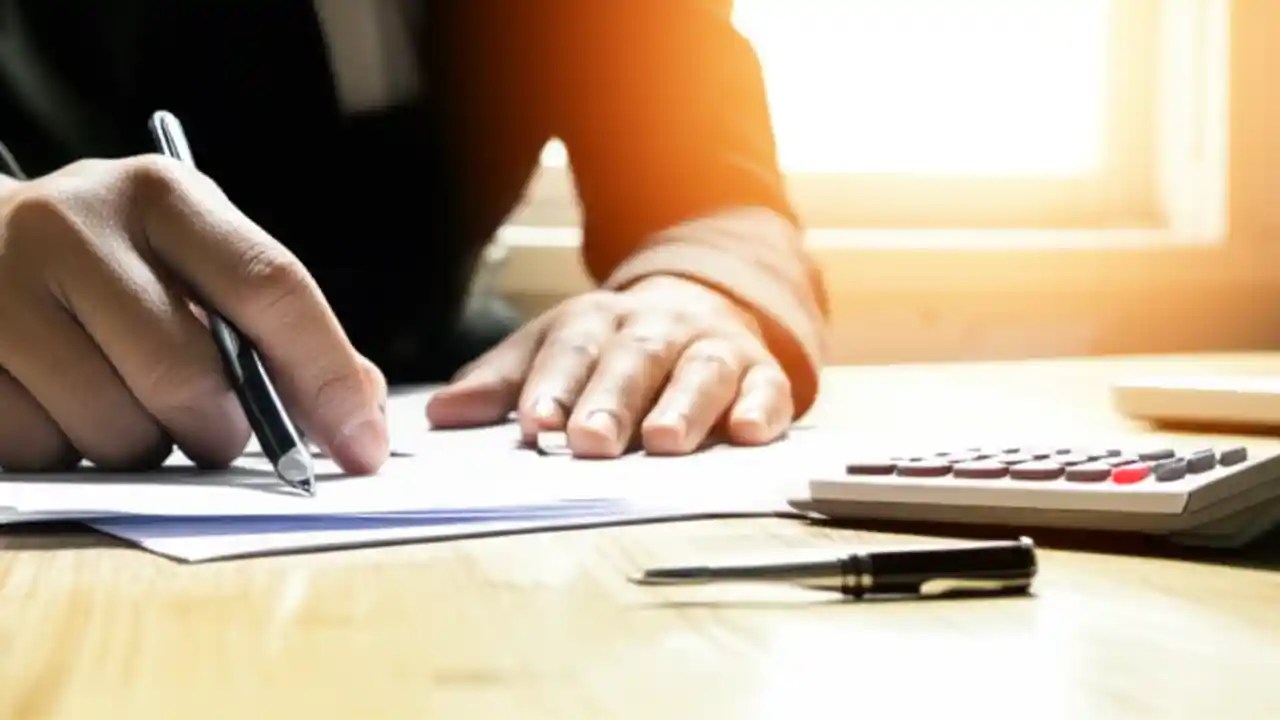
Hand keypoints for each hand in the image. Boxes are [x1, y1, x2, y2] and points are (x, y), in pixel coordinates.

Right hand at [0, 157, 387, 472]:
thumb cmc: (111, 264)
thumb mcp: (193, 260)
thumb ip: (278, 328)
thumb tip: (362, 410)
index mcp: (162, 194)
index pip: (271, 286)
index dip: (327, 376)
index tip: (363, 448)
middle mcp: (73, 226)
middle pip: (190, 377)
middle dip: (220, 429)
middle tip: (211, 428)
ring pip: (115, 429)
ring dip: (140, 446)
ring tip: (120, 400)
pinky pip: (39, 450)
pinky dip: (65, 451)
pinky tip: (55, 402)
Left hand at [426, 275, 792, 456]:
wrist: (699, 303)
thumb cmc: (613, 345)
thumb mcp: (554, 348)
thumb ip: (502, 383)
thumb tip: (440, 414)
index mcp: (596, 324)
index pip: (570, 350)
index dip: (553, 386)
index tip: (536, 424)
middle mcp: (655, 331)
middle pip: (632, 361)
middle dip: (611, 401)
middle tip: (591, 442)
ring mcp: (712, 348)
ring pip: (699, 372)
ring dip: (683, 405)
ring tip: (665, 441)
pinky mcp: (760, 372)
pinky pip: (765, 387)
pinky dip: (760, 408)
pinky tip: (747, 432)